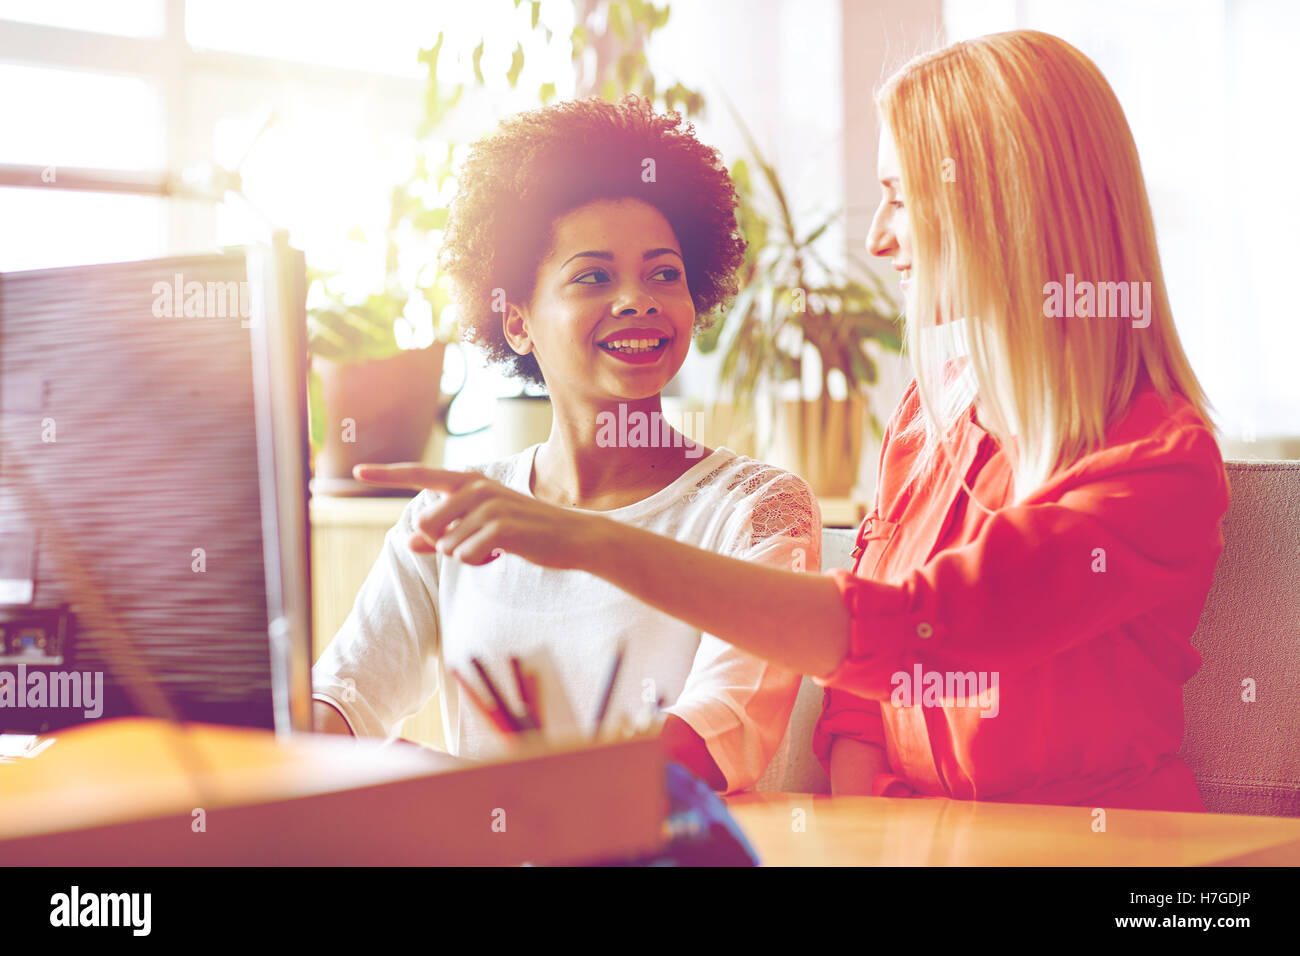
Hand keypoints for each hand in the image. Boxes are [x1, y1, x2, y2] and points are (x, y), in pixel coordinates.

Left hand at [353, 463, 602, 570]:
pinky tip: (503, 553)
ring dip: (467, 555)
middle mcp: (476, 487)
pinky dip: (480, 562)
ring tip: (496, 547)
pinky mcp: (500, 528)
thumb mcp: (482, 528)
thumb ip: (445, 532)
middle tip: (476, 544)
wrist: (572, 536)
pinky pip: (465, 555)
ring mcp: (488, 506)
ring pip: (446, 546)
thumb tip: (408, 541)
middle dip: (442, 544)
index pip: (420, 475)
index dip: (387, 474)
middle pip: (426, 525)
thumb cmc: (525, 531)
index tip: (357, 470)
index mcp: (469, 481)